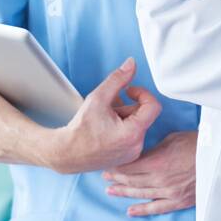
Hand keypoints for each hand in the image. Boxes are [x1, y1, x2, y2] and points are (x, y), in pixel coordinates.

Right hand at [47, 58, 160, 174]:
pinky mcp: (127, 157)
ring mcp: (132, 154)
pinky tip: (107, 127)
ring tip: (104, 118)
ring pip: (137, 125)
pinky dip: (122, 127)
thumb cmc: (80, 129)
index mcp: (132, 133)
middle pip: (142, 115)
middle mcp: (136, 146)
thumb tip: (131, 64)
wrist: (67, 153)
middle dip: (127, 106)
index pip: (153, 106)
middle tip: (108, 107)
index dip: (142, 93)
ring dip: (123, 116)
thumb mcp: (98, 97)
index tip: (128, 91)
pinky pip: (132, 136)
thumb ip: (117, 79)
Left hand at [102, 130, 196, 216]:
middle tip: (104, 177)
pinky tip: (130, 211)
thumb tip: (143, 153)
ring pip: (140, 194)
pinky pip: (157, 209)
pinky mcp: (178, 201)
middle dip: (116, 179)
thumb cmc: (199, 144)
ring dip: (123, 193)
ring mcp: (168, 192)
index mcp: (157, 162)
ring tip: (110, 191)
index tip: (107, 164)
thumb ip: (155, 148)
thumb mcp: (173, 138)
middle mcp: (159, 180)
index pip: (129, 167)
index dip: (116, 167)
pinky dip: (142, 210)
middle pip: (131, 181)